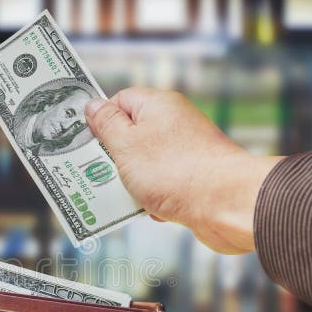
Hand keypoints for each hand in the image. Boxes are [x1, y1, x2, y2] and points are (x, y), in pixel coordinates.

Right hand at [84, 88, 283, 253]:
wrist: (226, 204)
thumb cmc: (174, 171)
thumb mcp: (126, 145)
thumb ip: (106, 124)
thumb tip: (93, 105)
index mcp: (158, 105)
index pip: (120, 100)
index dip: (100, 119)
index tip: (85, 139)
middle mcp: (174, 124)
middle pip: (131, 135)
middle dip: (113, 157)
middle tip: (97, 173)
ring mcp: (186, 152)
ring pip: (145, 164)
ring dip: (132, 182)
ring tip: (128, 195)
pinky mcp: (194, 179)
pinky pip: (163, 185)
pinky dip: (154, 198)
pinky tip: (155, 210)